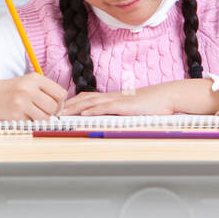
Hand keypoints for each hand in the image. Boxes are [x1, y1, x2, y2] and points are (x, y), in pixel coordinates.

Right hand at [0, 74, 69, 120]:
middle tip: (43, 111)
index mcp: (35, 78)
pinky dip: (31, 122)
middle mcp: (28, 89)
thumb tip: (63, 108)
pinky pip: (33, 123)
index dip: (60, 102)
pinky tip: (23, 115)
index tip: (54, 105)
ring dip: (41, 118)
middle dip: (51, 112)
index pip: (60, 94)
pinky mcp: (16, 115)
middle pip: (54, 107)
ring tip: (33, 113)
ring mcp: (21, 102)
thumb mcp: (30, 82)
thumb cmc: (14, 91)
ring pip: (45, 118)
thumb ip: (47, 91)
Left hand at [57, 83, 177, 116]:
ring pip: (91, 102)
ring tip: (61, 114)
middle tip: (52, 112)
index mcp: (111, 98)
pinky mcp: (125, 105)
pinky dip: (93, 110)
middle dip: (67, 105)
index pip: (85, 98)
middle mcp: (111, 97)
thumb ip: (116, 113)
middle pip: (83, 99)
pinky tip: (83, 114)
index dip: (71, 103)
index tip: (58, 109)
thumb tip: (104, 120)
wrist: (166, 97)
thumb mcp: (129, 110)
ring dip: (74, 108)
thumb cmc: (150, 105)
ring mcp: (117, 100)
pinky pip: (106, 107)